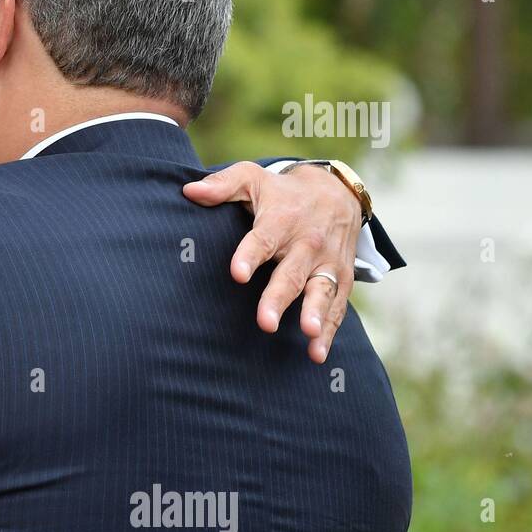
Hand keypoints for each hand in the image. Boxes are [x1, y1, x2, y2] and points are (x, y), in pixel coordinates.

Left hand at [183, 162, 359, 363]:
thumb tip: (189, 190)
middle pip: (292, 273)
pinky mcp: (342, 278)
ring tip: (308, 335)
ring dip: (315, 313)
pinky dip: (330, 330)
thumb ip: (223, 186)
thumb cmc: (282, 192)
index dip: (249, 255)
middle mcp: (307, 243)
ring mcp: (327, 263)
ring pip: (322, 290)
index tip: (237, 273)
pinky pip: (337, 306)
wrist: (337, 193)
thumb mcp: (253, 179)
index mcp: (281, 220)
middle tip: (265, 322)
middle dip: (279, 297)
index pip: (263, 239)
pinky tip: (317, 353)